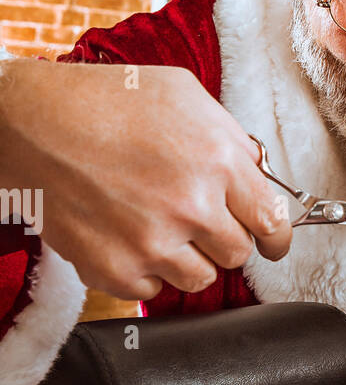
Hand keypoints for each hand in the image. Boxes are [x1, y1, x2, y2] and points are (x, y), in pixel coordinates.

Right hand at [0, 60, 292, 298]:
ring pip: (200, 278)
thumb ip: (229, 139)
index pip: (273, 221)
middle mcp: (191, 206)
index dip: (275, 236)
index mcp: (217, 161)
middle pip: (237, 254)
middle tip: (195, 218)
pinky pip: (153, 289)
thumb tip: (256, 174)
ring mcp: (153, 244)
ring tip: (157, 225)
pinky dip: (144, 269)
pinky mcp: (117, 270)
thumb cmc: (104, 102)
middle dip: (223, 238)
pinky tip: (125, 235)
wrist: (30, 124)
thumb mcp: (183, 95)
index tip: (272, 243)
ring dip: (187, 258)